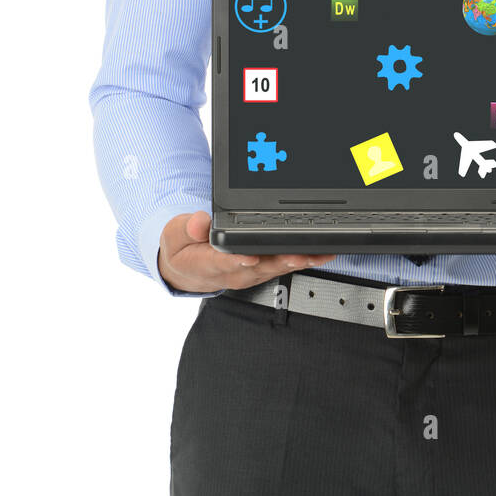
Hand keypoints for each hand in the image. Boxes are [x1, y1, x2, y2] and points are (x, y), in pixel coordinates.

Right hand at [158, 210, 335, 293]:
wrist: (186, 268)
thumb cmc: (183, 249)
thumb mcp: (175, 234)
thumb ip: (188, 228)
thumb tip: (199, 222)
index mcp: (208, 264)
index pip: (224, 262)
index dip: (239, 259)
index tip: (251, 256)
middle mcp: (233, 272)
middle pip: (259, 267)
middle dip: (280, 261)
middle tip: (299, 254)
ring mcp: (249, 273)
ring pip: (275, 269)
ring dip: (297, 262)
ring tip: (317, 254)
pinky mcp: (261, 270)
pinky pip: (282, 266)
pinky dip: (301, 260)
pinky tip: (319, 254)